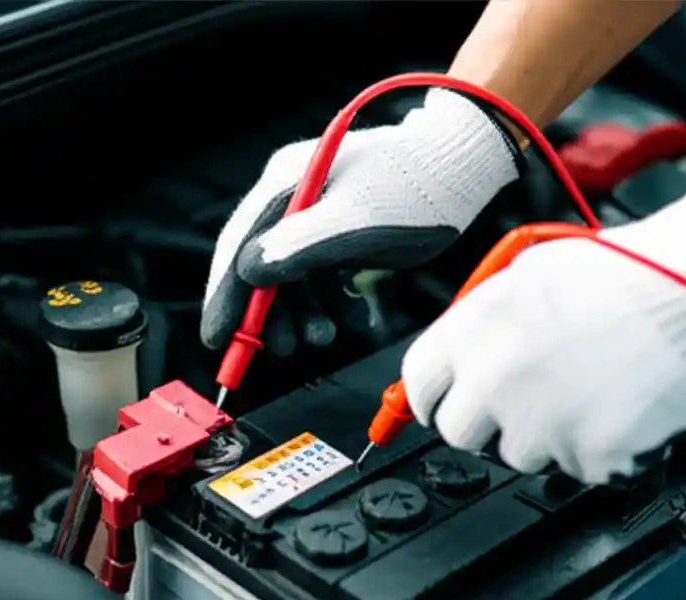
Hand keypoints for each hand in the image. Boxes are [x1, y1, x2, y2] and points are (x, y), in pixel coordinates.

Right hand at [200, 89, 519, 352]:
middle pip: (258, 263)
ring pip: (289, 275)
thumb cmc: (419, 185)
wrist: (466, 165)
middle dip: (267, 312)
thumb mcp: (360, 221)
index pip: (239, 245)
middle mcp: (292, 195)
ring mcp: (315, 212)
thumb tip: (248, 271)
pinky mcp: (339, 228)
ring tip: (324, 337)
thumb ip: (302, 247)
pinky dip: (328, 301)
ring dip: (301, 312)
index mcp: (286, 183)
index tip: (218, 339)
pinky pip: (318, 274)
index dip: (225, 296)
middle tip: (284, 348)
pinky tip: (349, 317)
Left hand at [402, 182, 685, 484]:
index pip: (419, 384)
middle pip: (459, 432)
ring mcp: (539, 423)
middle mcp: (495, 380)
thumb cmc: (625, 271)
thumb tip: (460, 356)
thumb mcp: (526, 273)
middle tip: (523, 402)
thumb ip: (481, 320)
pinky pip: (577, 468)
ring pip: (518, 455)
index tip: (447, 402)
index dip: (435, 395)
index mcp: (474, 330)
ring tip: (586, 391)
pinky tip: (617, 407)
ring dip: (545, 436)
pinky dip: (596, 449)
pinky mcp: (587, 455)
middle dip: (486, 422)